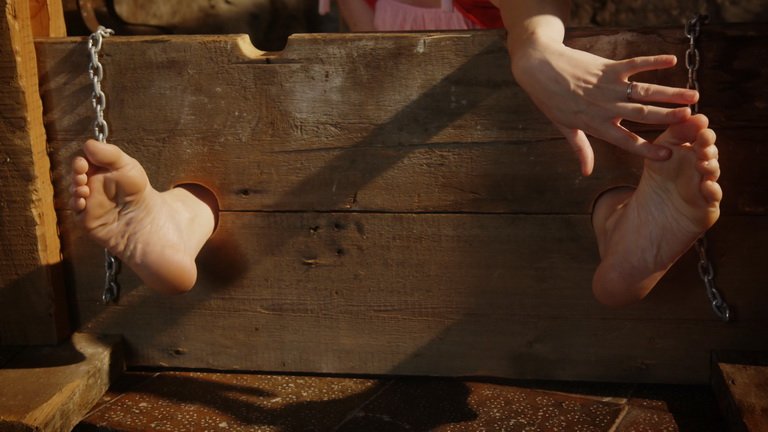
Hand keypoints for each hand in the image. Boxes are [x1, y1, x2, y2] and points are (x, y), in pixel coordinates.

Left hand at [511, 38, 698, 175]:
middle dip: (667, 117)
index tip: (669, 156)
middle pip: (641, 114)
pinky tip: (671, 61)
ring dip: (669, 93)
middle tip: (691, 120)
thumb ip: (581, 148)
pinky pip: (634, 64)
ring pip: (643, 91)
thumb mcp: (565, 127)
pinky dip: (652, 61)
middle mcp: (605, 107)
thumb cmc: (550, 100)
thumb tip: (587, 172)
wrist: (538, 69)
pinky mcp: (608, 67)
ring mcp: (607, 86)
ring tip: (693, 96)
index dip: (647, 149)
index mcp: (596, 125)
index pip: (626, 141)